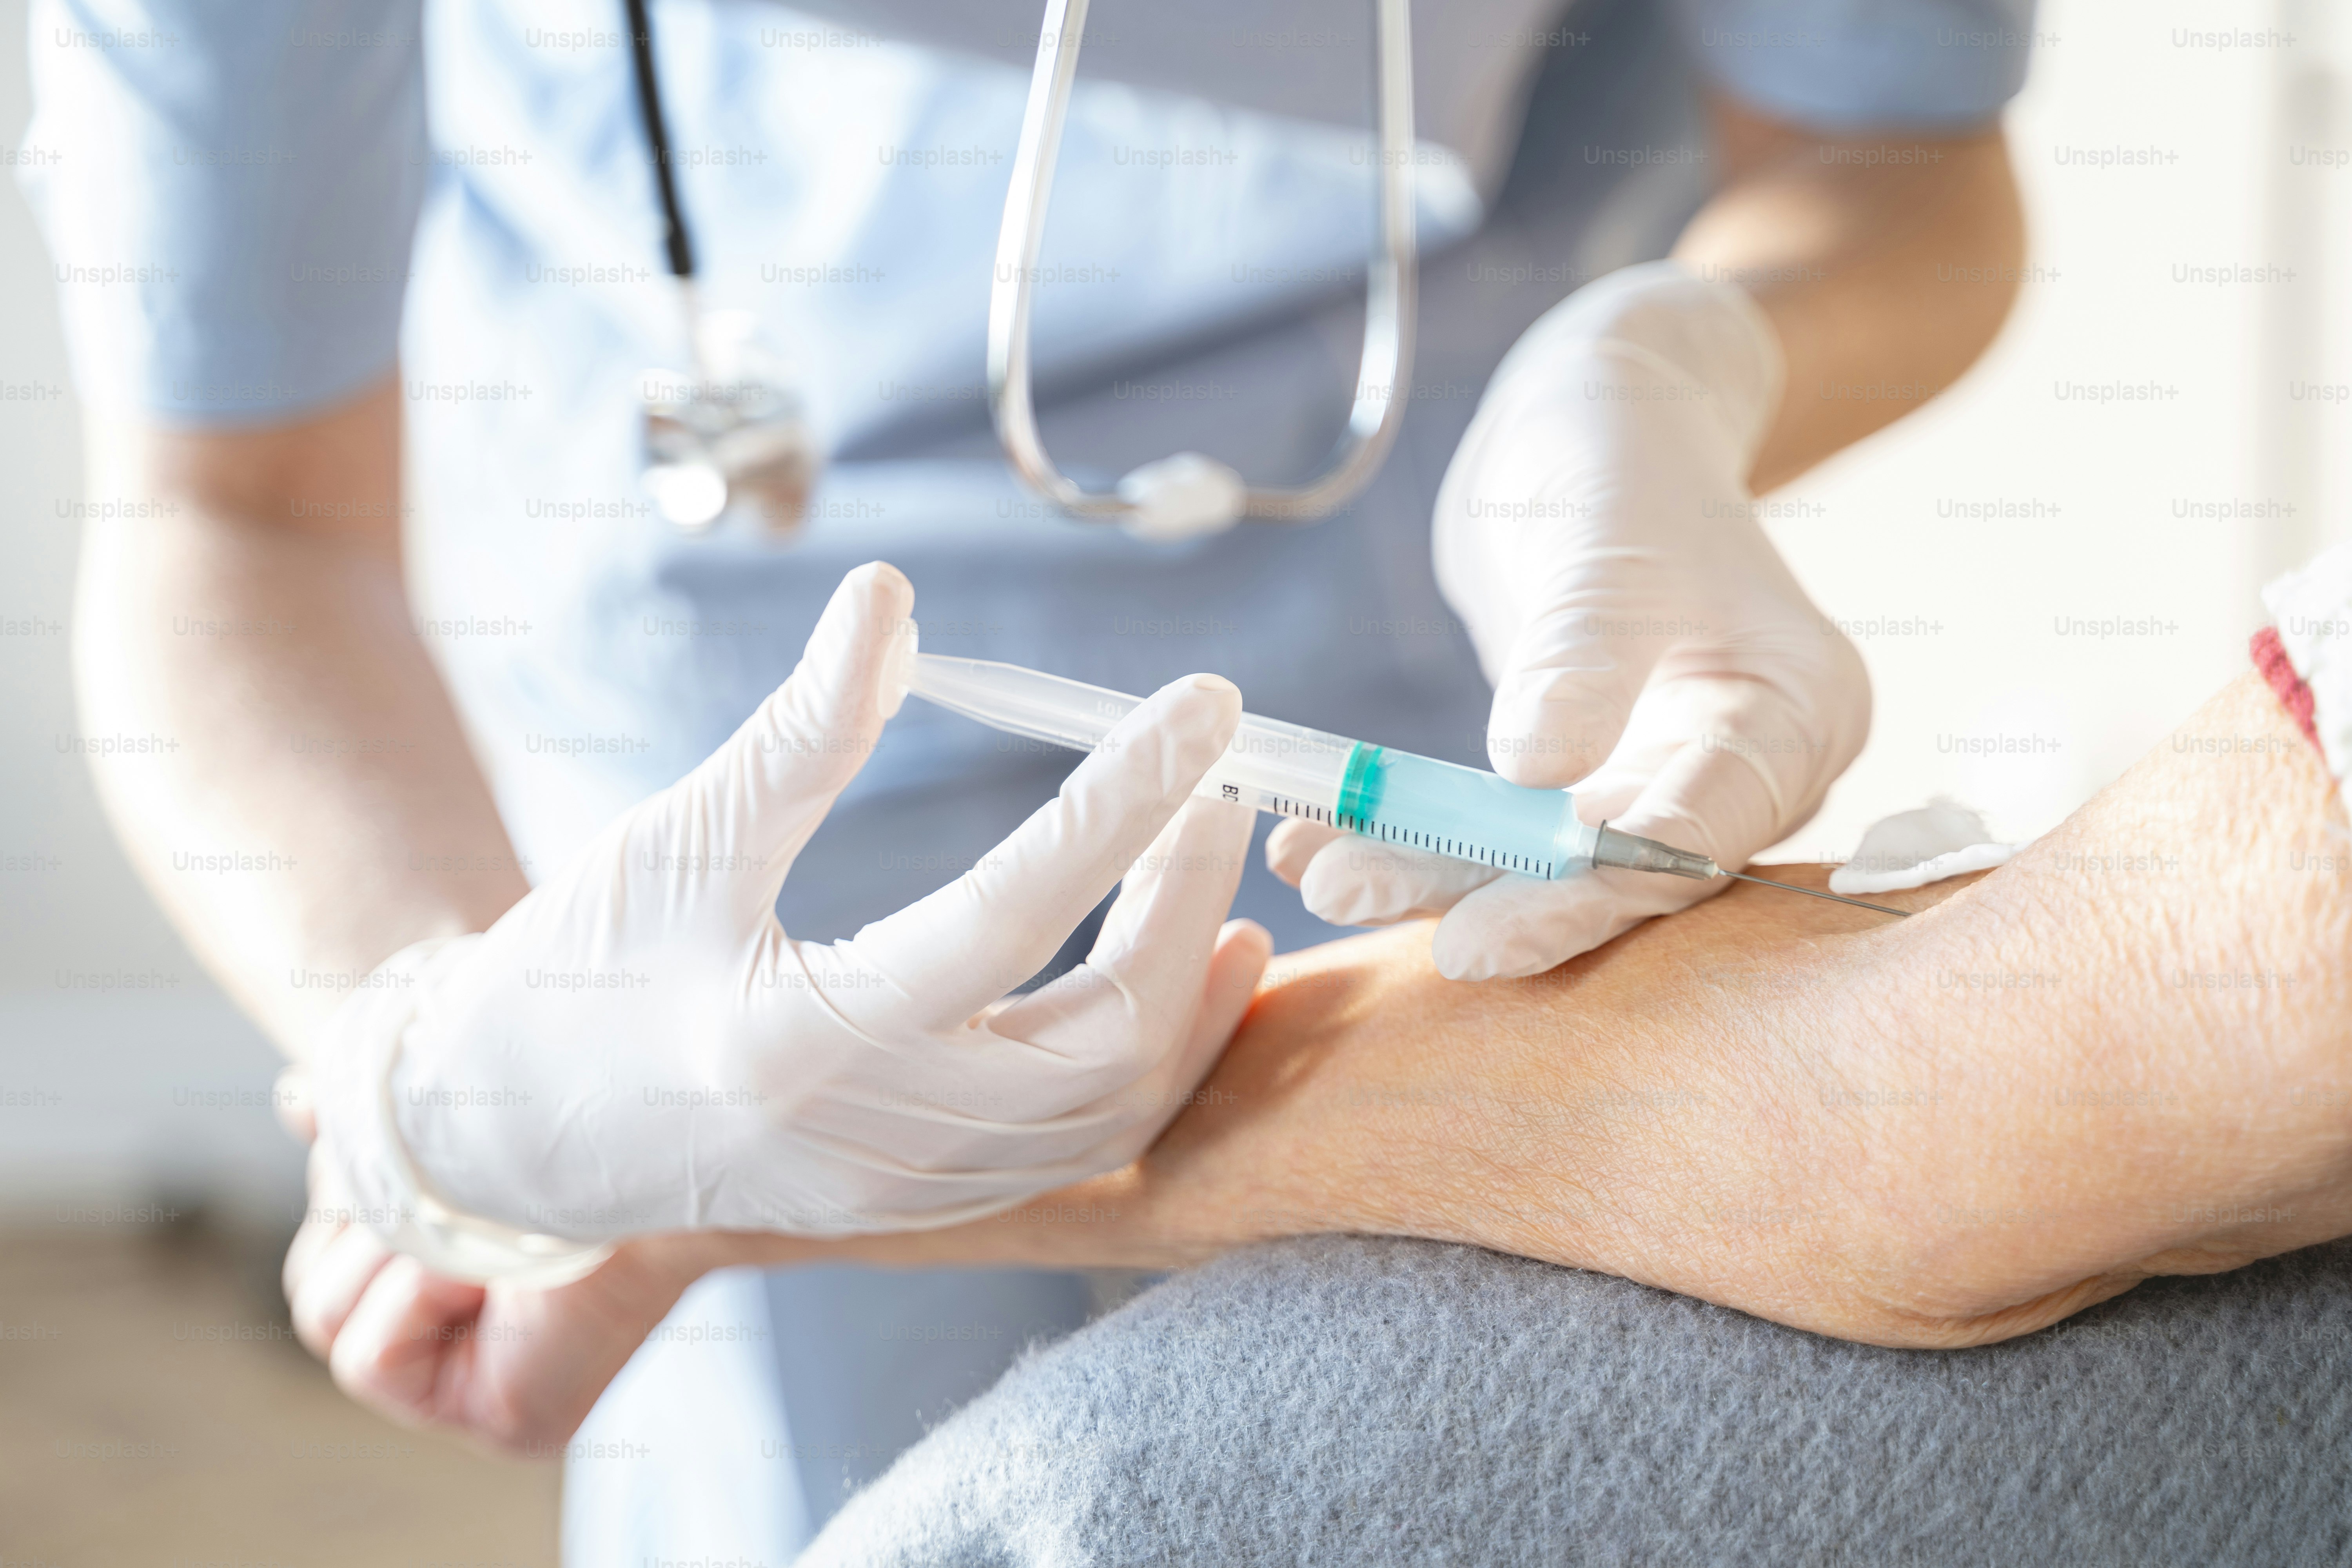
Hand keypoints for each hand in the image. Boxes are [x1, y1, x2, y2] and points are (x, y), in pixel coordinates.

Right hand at [279, 1075, 710, 1453]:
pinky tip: (491, 1267)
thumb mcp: (435, 1131)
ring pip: (326, 1320)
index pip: (322, 1252)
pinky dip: (415, 1295)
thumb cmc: (567, 1126)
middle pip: (312, 1289)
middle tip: (450, 1185)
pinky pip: (370, 1361)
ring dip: (394, 1249)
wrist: (655, 1149)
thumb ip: (367, 1127)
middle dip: (365, 1220)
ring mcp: (486, 1392)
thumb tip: (294, 1105)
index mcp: (445, 1276)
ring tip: (481, 1222)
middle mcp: (464, 1341)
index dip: (341, 1194)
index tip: (404, 1147)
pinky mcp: (506, 1420)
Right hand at [312, 561, 1271, 1263]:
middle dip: (1184, 910)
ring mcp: (906, 1188)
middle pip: (1099, 1042)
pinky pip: (1083, 1148)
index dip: (1121, 802)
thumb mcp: (678, 835)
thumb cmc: (581, 970)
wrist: (512, 1134)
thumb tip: (889, 595)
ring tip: (1221, 874)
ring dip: (1190, 996)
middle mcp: (871, 1136)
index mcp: (799, 1038)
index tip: (1206, 706)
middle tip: (1223, 796)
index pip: (1009, 913)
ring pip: (1112, 1113)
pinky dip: (1157, 1062)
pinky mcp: (923, 1204)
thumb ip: (797, 728)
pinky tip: (1192, 975)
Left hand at [1275, 262, 1868, 979]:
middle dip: (1483, 898)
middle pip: (1614, 871)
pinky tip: (1314, 841)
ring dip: (1426, 871)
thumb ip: (1583, 654)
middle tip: (1359, 903)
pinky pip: (1499, 830)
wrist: (1600, 428)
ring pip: (1544, 863)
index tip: (1476, 934)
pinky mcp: (1584, 784)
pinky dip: (1412, 834)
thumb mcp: (1609, 538)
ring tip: (1318, 875)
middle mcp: (1742, 772)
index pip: (1698, 837)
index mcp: (1797, 715)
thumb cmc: (1629, 460)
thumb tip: (1536, 771)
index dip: (1585, 895)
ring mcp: (1662, 783)